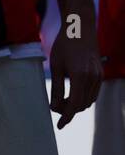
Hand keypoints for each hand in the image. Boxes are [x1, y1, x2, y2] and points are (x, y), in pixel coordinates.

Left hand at [48, 4, 102, 128]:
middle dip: (68, 110)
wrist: (80, 28)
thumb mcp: (56, 66)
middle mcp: (93, 78)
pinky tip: (71, 96)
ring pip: (88, 101)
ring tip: (60, 102)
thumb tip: (55, 107)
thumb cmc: (64, 45)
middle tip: (54, 108)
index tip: (59, 127)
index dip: (66, 117)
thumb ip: (57, 88)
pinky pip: (93, 93)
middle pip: (81, 105)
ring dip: (76, 105)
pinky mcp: (100, 74)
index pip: (74, 104)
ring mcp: (99, 77)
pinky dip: (82, 98)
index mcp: (80, 76)